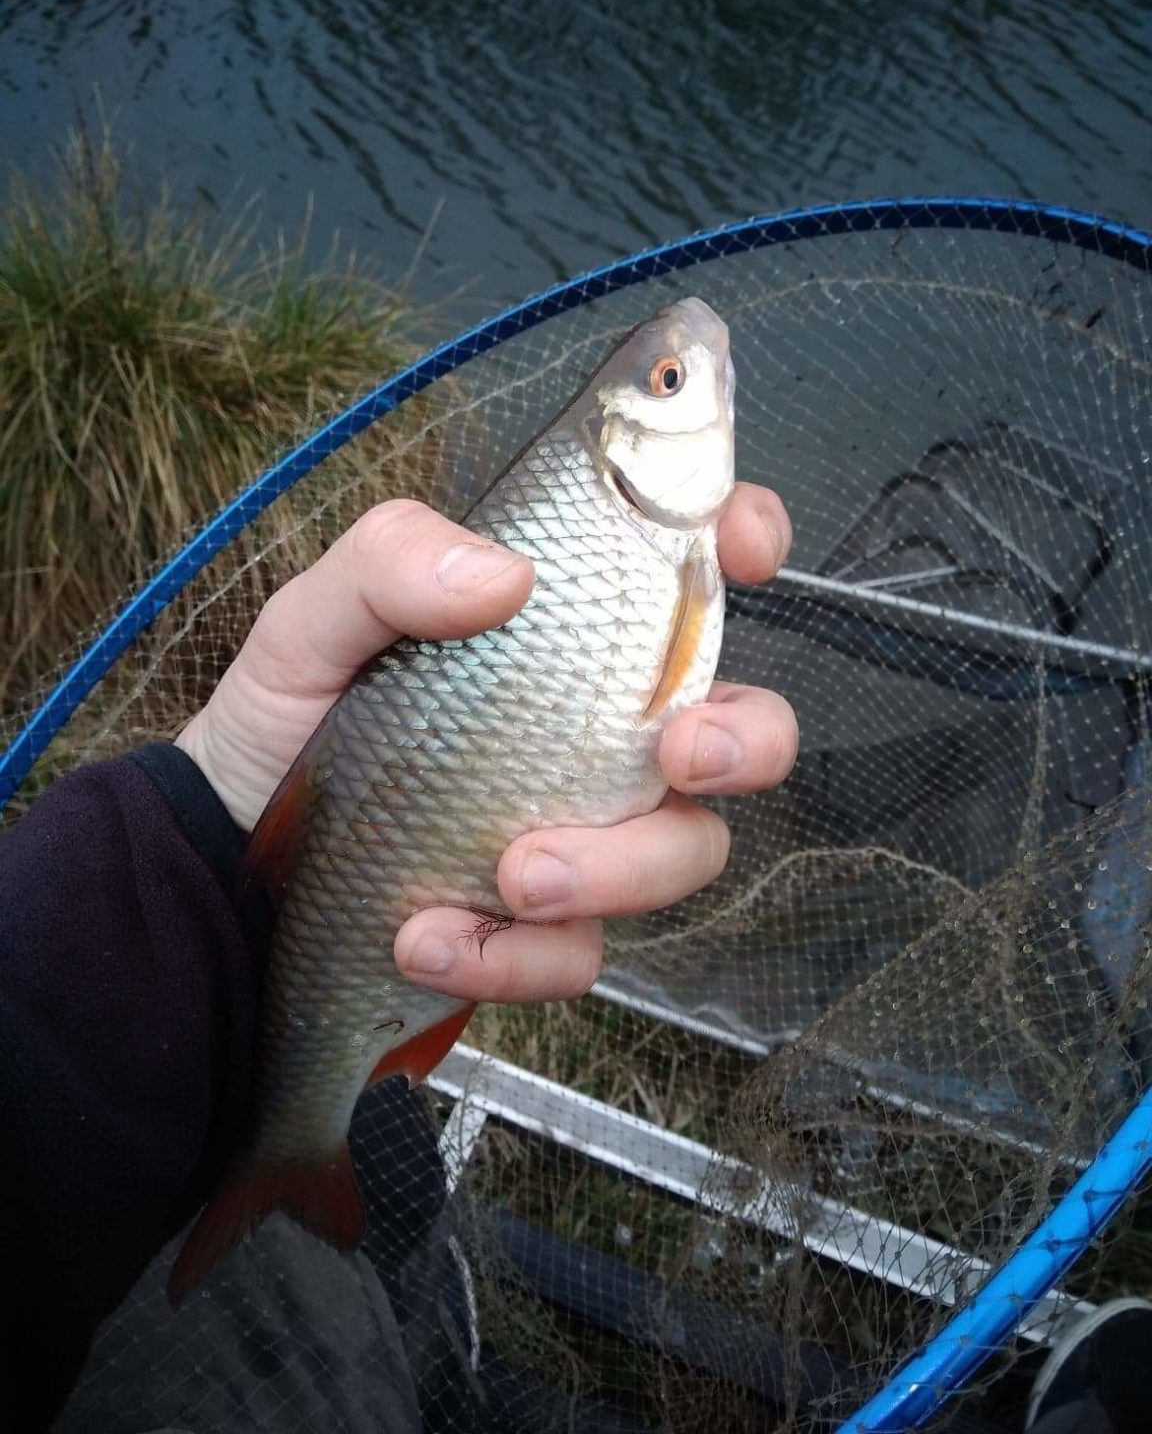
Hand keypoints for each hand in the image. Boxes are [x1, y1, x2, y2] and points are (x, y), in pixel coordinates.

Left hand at [176, 488, 796, 1002]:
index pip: (690, 566)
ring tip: (507, 875)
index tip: (743, 551)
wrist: (234, 854)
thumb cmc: (290, 715)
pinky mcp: (547, 925)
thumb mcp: (313, 620)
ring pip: (685, 850)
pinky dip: (513, 956)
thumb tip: (503, 575)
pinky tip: (427, 938)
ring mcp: (587, 828)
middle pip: (745, 726)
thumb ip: (390, 561)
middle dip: (743, 741)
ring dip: (615, 869)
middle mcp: (599, 726)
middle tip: (680, 752)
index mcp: (562, 629)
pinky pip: (584, 951)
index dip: (748, 539)